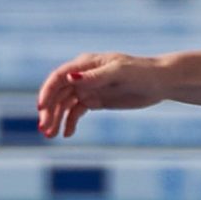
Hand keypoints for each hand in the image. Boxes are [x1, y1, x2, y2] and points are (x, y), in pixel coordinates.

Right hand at [35, 53, 165, 137]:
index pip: (59, 77)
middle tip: (45, 129)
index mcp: (85, 63)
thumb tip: (70, 78)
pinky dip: (70, 122)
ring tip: (51, 135)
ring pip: (65, 104)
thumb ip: (94, 76)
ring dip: (56, 119)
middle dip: (49, 111)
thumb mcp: (119, 73)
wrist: (159, 82)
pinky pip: (76, 112)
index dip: (47, 92)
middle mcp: (82, 75)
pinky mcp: (96, 100)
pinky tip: (67, 134)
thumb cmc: (141, 72)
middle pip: (58, 93)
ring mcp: (88, 88)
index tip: (41, 109)